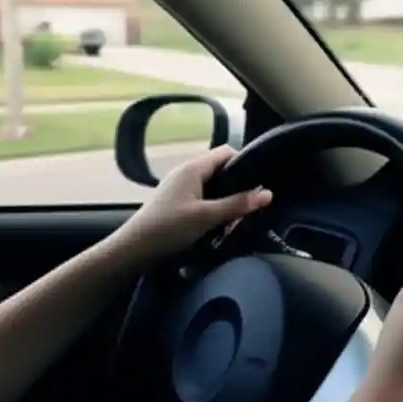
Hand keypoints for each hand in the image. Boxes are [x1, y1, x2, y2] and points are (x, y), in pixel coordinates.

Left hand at [111, 145, 272, 262]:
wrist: (134, 249)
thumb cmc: (168, 228)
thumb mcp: (206, 217)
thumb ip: (237, 204)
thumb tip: (268, 193)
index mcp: (193, 168)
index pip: (226, 152)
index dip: (245, 163)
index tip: (260, 183)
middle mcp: (186, 173)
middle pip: (220, 170)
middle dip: (238, 185)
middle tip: (252, 204)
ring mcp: (180, 187)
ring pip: (212, 186)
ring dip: (226, 199)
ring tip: (239, 217)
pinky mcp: (176, 202)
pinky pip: (202, 198)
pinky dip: (214, 207)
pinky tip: (220, 224)